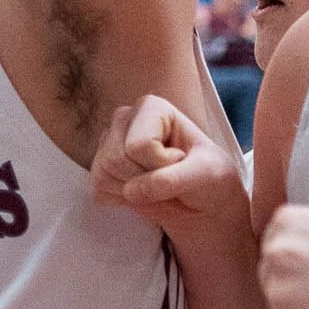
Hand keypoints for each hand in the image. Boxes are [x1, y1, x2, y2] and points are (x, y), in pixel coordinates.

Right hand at [89, 95, 247, 231]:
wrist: (202, 199)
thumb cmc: (209, 178)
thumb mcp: (205, 174)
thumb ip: (171, 180)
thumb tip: (131, 191)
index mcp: (151, 108)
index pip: (139, 145)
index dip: (160, 163)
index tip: (180, 160)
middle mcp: (125, 119)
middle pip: (116, 159)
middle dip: (145, 180)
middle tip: (168, 178)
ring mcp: (108, 143)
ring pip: (104, 175)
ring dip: (134, 192)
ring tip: (157, 185)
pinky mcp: (100, 167)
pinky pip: (99, 189)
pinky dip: (122, 200)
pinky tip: (142, 192)